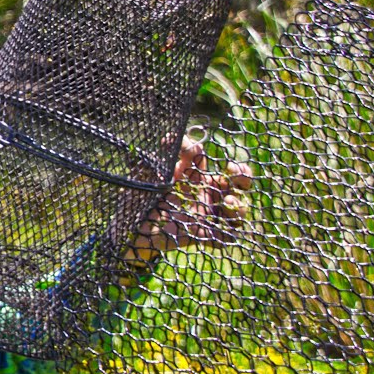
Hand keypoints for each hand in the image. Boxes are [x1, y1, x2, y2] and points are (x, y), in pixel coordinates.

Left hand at [124, 137, 251, 269]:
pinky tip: (223, 227)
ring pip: (236, 207)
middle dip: (242, 173)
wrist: (131, 231)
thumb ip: (156, 160)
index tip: (191, 151)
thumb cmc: (139, 202)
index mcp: (188, 176)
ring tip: (228, 201)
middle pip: (234, 180)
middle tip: (233, 171)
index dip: (203, 152)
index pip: (202, 158)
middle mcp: (202, 192)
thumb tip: (168, 137)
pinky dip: (230, 232)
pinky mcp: (204, 234)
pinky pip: (227, 235)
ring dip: (240, 204)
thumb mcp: (146, 179)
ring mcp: (206, 213)